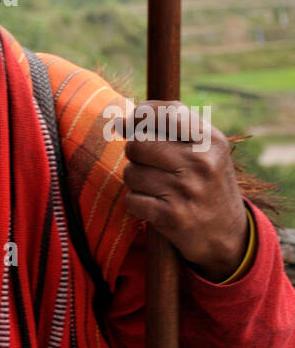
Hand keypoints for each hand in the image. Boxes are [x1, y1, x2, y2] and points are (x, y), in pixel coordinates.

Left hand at [119, 100, 248, 282]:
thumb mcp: (204, 149)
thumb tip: (119, 123)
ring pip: (131, 172)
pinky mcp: (173, 217)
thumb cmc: (207, 183)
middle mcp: (201, 163)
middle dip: (136, 154)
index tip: (132, 124)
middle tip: (151, 164)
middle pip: (138, 144)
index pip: (165, 112)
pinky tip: (156, 205)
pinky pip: (132, 199)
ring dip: (137, 180)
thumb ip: (167, 128)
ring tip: (158, 187)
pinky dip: (137, 203)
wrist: (228, 235)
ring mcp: (187, 190)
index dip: (140, 114)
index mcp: (211, 140)